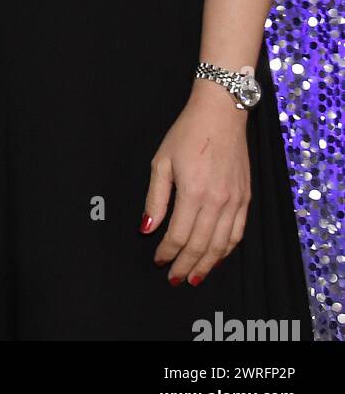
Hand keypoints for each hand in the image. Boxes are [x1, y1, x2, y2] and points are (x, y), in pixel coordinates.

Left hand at [141, 82, 251, 285]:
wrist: (221, 113)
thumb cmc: (187, 134)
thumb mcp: (162, 161)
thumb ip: (156, 198)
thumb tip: (147, 228)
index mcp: (194, 193)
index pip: (179, 235)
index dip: (167, 252)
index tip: (158, 261)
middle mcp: (218, 202)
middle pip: (201, 245)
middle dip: (186, 266)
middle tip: (175, 279)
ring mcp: (235, 201)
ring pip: (222, 245)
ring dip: (208, 265)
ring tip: (195, 277)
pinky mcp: (246, 198)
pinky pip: (238, 233)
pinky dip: (227, 250)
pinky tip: (216, 257)